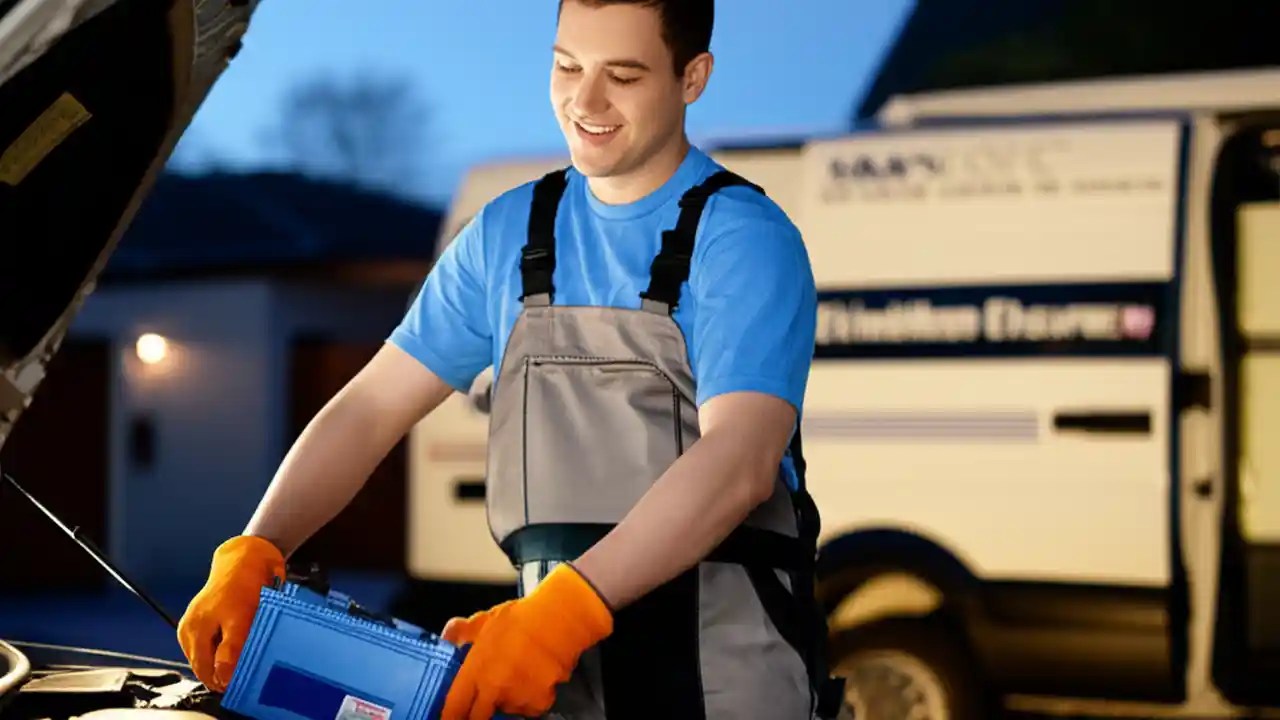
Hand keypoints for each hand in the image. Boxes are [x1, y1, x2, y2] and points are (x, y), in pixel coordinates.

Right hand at [176, 535, 284, 690]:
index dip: (227, 679)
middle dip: (221, 673)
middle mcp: (192, 626)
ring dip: (216, 664)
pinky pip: (198, 650)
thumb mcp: (248, 618)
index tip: (242, 680)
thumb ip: (233, 648)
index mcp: (205, 625)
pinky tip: (225, 644)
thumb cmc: (249, 586)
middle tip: (243, 670)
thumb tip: (223, 676)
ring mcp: (189, 624)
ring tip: (236, 654)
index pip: (211, 667)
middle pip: (203, 666)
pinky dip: (210, 653)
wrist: (241, 560)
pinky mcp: (187, 625)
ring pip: (201, 660)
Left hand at [440, 564, 612, 719]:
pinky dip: (531, 698)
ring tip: (515, 676)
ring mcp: (517, 699)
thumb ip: (461, 631)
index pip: (454, 709)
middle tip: (484, 701)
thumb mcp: (484, 620)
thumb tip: (447, 636)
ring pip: (507, 709)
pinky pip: (530, 707)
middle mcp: (493, 692)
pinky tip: (534, 679)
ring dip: (507, 700)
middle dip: (479, 712)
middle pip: (479, 717)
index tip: (450, 715)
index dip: (450, 716)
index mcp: (475, 673)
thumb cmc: (522, 618)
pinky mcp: (539, 702)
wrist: (559, 620)